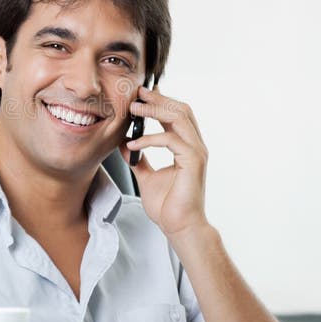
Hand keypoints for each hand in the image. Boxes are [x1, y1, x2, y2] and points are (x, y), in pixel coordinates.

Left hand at [118, 84, 209, 241]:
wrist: (179, 227)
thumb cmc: (167, 206)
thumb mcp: (145, 176)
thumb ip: (138, 158)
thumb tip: (124, 143)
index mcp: (187, 147)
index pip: (177, 114)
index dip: (161, 101)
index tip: (141, 94)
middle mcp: (195, 146)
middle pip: (181, 109)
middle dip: (158, 99)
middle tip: (137, 94)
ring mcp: (197, 152)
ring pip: (178, 118)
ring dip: (154, 111)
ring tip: (133, 110)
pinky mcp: (193, 161)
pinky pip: (170, 139)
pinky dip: (150, 138)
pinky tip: (133, 143)